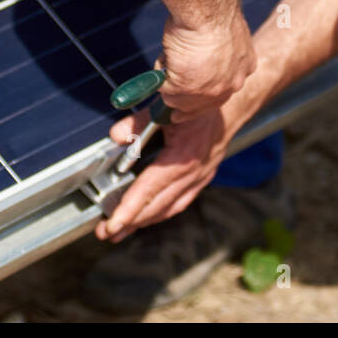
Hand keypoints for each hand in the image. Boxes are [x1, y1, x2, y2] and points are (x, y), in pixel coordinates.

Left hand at [95, 106, 233, 242]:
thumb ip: (138, 123)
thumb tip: (116, 136)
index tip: (113, 224)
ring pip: (169, 208)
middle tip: (107, 232)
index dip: (130, 208)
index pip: (151, 189)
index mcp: (183, 156)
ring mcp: (200, 178)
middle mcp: (193, 173)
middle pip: (158, 205)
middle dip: (130, 222)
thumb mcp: (165, 108)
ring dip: (144, 221)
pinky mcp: (203, 179)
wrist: (231, 107)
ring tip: (121, 231)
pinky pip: (180, 202)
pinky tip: (148, 216)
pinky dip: (162, 211)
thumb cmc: (198, 105)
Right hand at [157, 8, 255, 119]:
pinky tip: (167, 52)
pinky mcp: (186, 89)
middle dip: (186, 106)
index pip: (224, 89)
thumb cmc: (214, 11)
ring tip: (169, 57)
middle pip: (204, 104)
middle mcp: (231, 84)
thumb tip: (199, 53)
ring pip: (180, 100)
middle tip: (173, 113)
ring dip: (169, 84)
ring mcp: (208, 90)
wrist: (208, 10)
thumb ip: (216, 50)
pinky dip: (160, 71)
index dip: (205, 96)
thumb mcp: (223, 33)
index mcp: (243, 68)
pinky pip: (164, 87)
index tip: (193, 101)